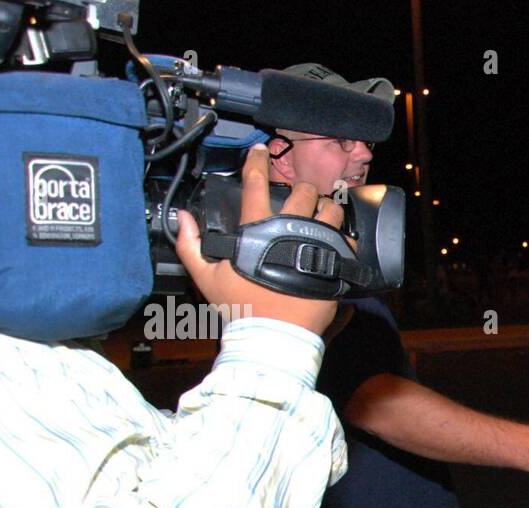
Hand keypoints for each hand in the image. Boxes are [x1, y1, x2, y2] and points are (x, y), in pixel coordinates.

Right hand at [175, 145, 345, 334]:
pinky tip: (337, 241)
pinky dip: (342, 237)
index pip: (256, 184)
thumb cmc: (242, 306)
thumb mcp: (208, 277)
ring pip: (330, 210)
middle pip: (302, 192)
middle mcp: (291, 229)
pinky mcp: (335, 262)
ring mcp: (316, 244)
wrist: (274, 335)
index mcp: (258, 228)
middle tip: (299, 198)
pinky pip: (346, 240)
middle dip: (301, 190)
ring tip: (322, 214)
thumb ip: (191, 245)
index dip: (256, 163)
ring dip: (326, 208)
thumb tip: (182, 219)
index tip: (260, 151)